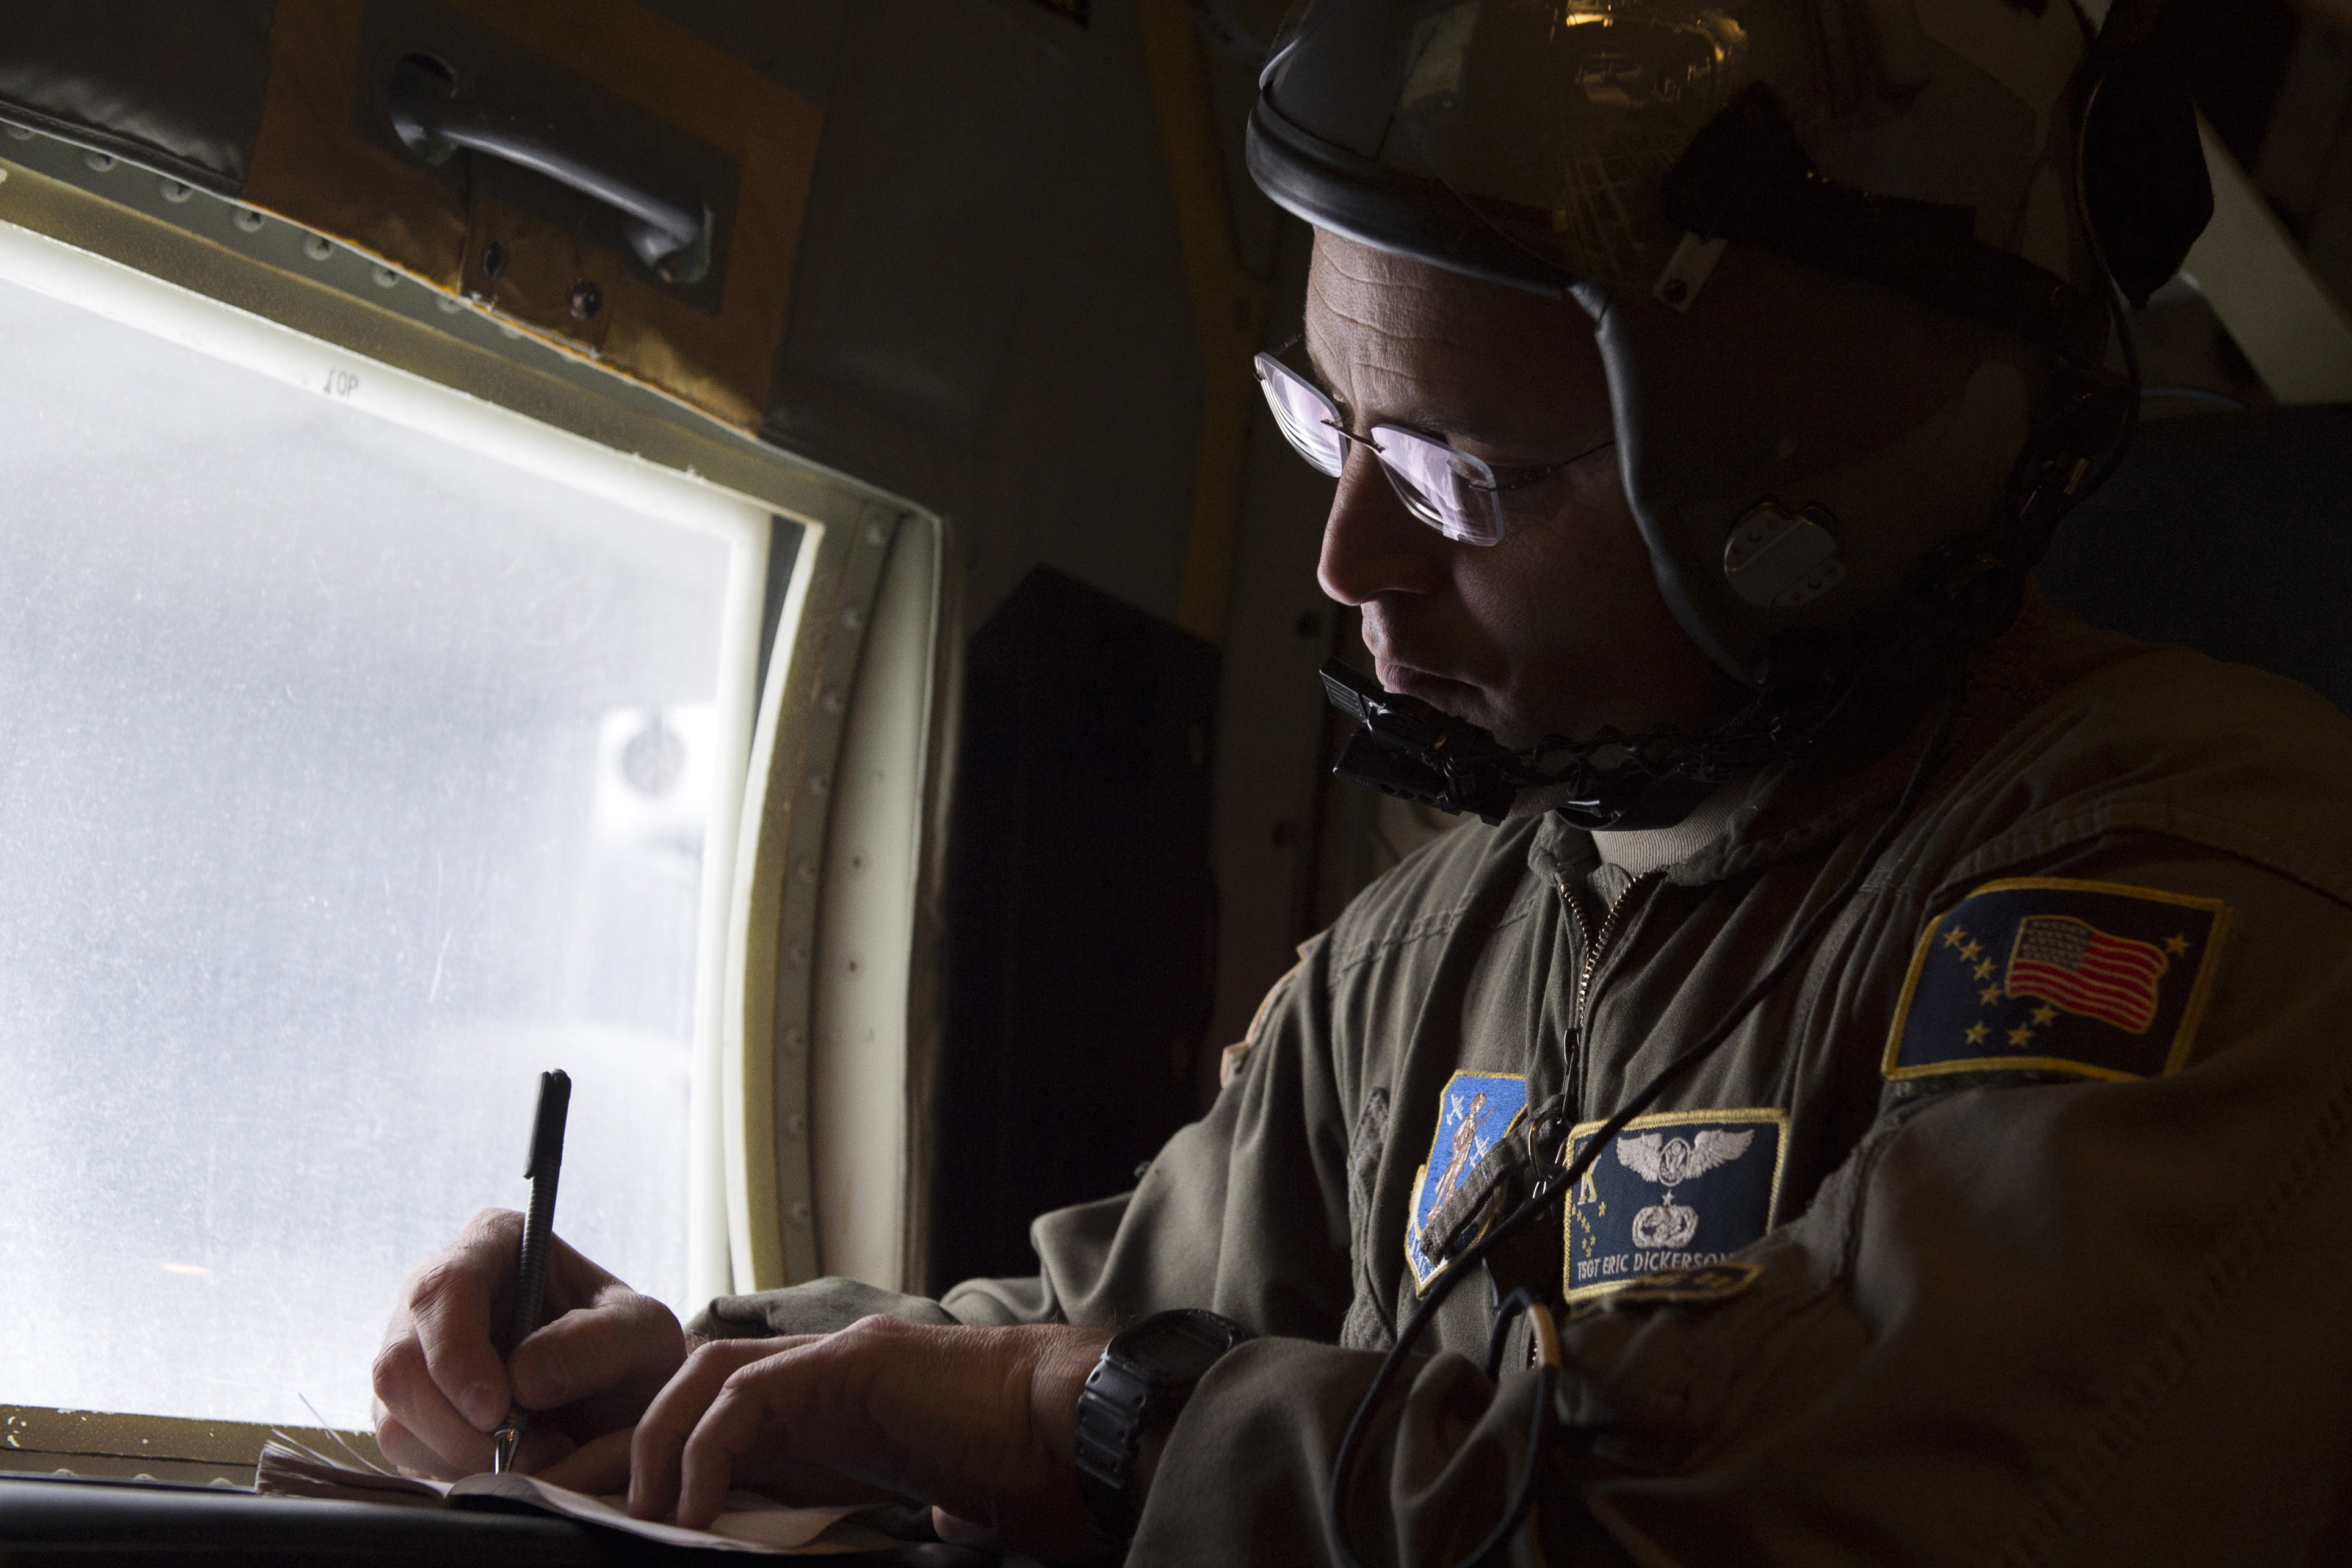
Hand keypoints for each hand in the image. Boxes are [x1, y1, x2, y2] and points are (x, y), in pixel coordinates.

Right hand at [371, 1208, 686, 1478]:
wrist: (624, 1399)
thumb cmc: (630, 1349)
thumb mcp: (645, 1334)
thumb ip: (600, 1343)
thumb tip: (523, 1377)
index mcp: (492, 1242)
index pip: (443, 1288)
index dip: (456, 1354)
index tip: (496, 1410)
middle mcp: (437, 1293)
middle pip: (399, 1363)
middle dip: (457, 1425)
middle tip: (525, 1454)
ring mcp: (414, 1352)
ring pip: (393, 1417)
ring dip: (461, 1455)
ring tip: (537, 1457)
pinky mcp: (408, 1408)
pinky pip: (404, 1450)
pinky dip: (456, 1470)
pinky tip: (508, 1462)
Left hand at [621, 1316, 1112, 1560]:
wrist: (1074, 1425)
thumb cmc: (1009, 1468)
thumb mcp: (907, 1502)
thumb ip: (871, 1512)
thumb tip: (869, 1536)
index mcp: (824, 1408)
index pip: (709, 1422)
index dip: (644, 1463)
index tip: (589, 1513)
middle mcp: (817, 1372)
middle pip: (685, 1389)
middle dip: (618, 1447)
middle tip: (561, 1502)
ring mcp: (833, 1359)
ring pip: (702, 1377)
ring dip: (657, 1446)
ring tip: (644, 1515)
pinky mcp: (850, 1362)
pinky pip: (748, 1394)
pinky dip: (708, 1447)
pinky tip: (697, 1505)